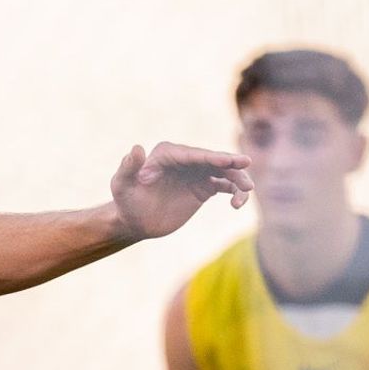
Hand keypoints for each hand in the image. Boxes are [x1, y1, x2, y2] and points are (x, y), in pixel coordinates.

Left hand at [110, 143, 252, 240]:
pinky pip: (225, 186)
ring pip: (223, 172)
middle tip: (245, 163)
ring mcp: (197, 172)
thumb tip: (136, 148)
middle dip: (229, 161)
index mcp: (167, 154)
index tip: (225, 161)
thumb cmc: (126, 201)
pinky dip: (235, 192)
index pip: (191, 154)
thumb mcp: (121, 186)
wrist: (136, 221)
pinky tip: (238, 203)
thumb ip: (128, 168)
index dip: (209, 157)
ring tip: (247, 190)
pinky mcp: (205, 187)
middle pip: (211, 159)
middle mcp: (185, 159)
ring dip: (237, 179)